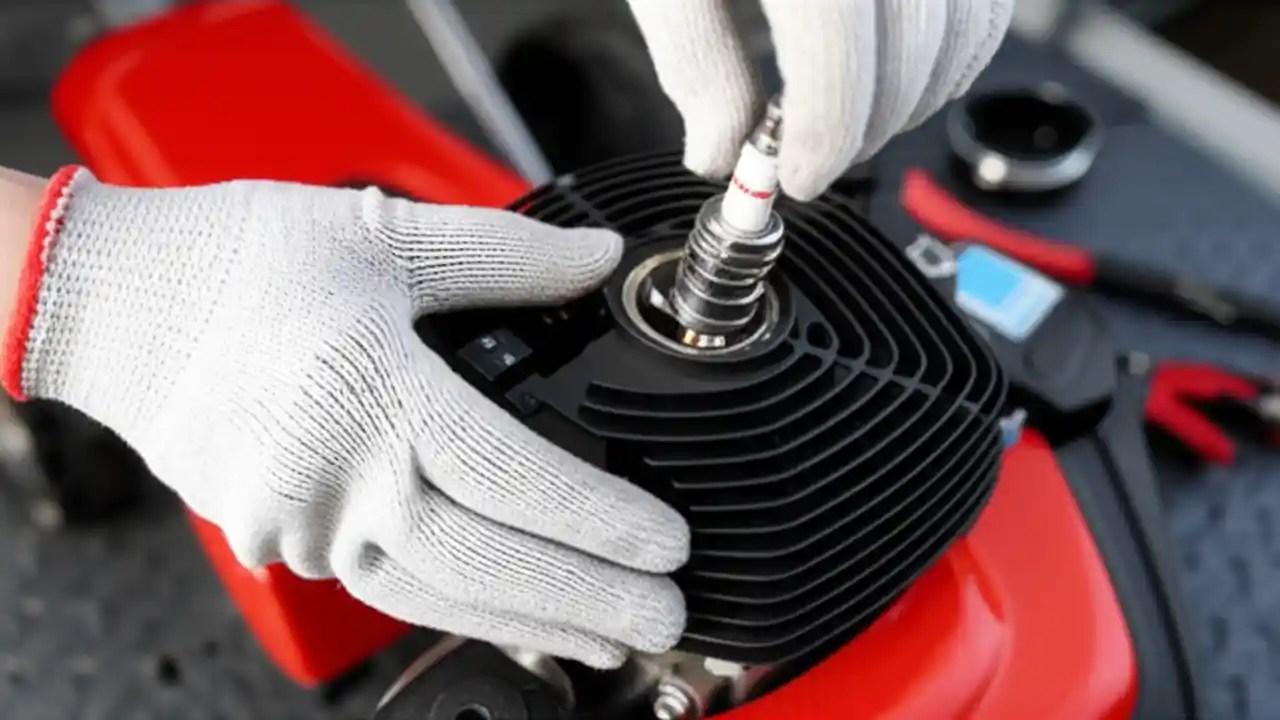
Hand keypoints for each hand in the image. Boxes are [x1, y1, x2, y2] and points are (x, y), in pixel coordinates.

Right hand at [3, 168, 688, 667]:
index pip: (516, 476)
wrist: (116, 305)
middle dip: (588, 601)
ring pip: (438, 595)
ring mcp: (305, 522)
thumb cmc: (236, 263)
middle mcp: (340, 475)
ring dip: (531, 622)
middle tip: (661, 623)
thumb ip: (504, 254)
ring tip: (605, 643)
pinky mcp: (282, 540)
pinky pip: (387, 585)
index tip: (666, 546)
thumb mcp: (382, 234)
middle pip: (488, 562)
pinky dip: (459, 605)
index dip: (602, 520)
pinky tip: (511, 612)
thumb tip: (595, 259)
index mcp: (376, 391)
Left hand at [628, 0, 1013, 199]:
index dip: (824, 131)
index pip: (835, 49)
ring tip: (859, 122)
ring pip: (967, 25)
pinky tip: (908, 70)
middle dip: (870, 127)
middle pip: (913, 46)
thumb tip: (719, 149)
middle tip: (819, 158)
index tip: (795, 175)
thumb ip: (695, 56)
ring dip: (918, 96)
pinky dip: (957, 46)